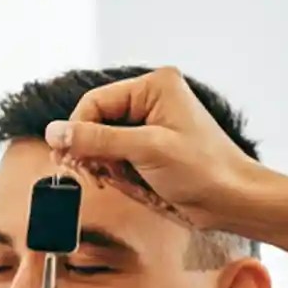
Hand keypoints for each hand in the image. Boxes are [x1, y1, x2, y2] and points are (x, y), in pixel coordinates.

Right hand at [44, 67, 268, 229]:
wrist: (233, 200)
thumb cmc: (205, 170)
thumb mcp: (146, 150)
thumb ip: (97, 139)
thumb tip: (54, 131)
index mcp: (154, 87)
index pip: (94, 102)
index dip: (76, 130)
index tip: (66, 157)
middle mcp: (150, 100)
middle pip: (95, 121)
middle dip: (92, 150)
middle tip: (92, 173)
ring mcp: (150, 124)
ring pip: (102, 141)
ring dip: (103, 164)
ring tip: (121, 179)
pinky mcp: (149, 146)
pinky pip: (115, 155)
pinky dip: (115, 172)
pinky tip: (128, 182)